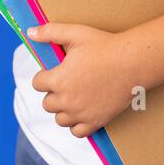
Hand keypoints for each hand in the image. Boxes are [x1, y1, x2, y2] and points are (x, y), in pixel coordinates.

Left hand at [27, 23, 139, 137]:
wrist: (133, 62)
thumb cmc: (105, 46)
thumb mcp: (76, 33)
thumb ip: (50, 32)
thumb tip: (30, 32)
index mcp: (58, 79)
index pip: (37, 84)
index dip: (45, 76)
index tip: (56, 71)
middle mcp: (66, 100)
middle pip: (47, 103)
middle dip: (54, 93)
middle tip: (68, 82)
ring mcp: (81, 113)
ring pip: (60, 119)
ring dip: (63, 110)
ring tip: (75, 97)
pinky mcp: (95, 122)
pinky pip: (77, 132)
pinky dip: (77, 125)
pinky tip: (83, 112)